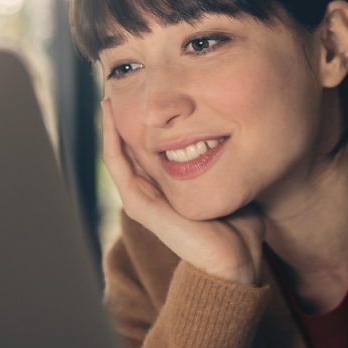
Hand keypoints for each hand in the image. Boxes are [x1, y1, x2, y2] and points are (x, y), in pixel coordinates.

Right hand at [101, 99, 265, 284]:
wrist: (233, 261)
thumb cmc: (239, 226)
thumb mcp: (230, 181)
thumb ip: (227, 162)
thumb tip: (239, 134)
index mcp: (167, 189)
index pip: (147, 149)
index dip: (142, 122)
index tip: (145, 92)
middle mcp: (149, 193)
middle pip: (127, 148)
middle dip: (124, 118)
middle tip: (117, 86)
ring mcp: (141, 199)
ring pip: (116, 153)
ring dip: (110, 125)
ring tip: (108, 96)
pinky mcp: (140, 205)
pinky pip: (118, 164)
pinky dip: (111, 139)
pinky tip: (111, 115)